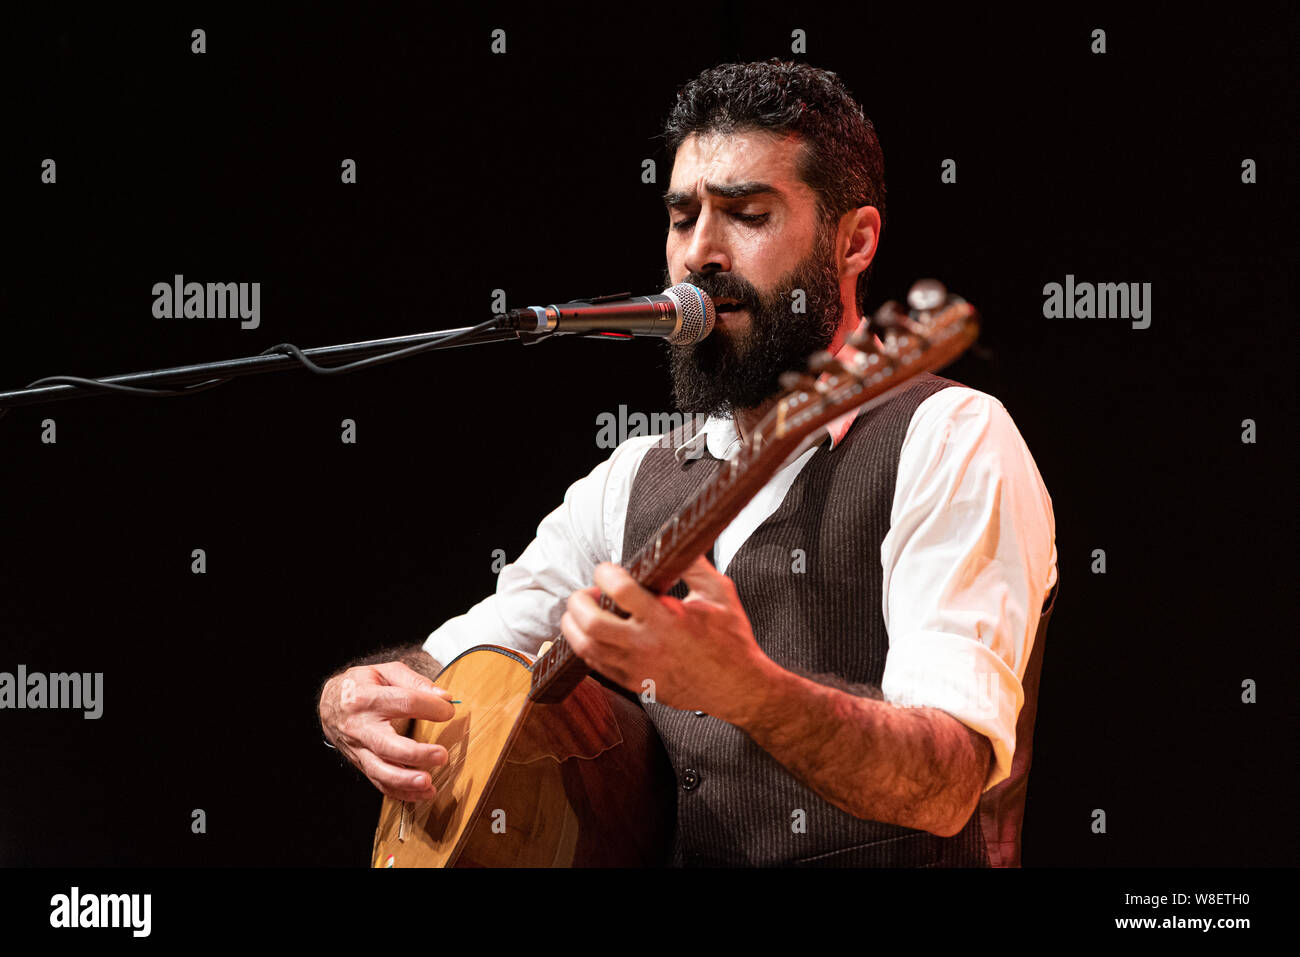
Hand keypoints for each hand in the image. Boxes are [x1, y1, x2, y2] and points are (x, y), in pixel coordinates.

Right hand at [319, 661, 455, 801]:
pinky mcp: (361, 763)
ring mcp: (359, 748)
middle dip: (416, 754)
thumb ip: (415, 682)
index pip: (404, 702)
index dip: (431, 707)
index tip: (448, 710)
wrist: (330, 703)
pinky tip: (422, 793)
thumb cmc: (362, 685)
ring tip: (429, 783)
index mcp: (368, 698)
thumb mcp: (385, 672)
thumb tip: (445, 698)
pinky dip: (401, 792)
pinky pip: (379, 782)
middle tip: (442, 755)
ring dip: (406, 781)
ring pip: (380, 771)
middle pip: (388, 745)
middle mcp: (360, 726)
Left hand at [559, 554, 772, 720]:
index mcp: (667, 620)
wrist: (739, 688)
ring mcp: (637, 668)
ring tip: (586, 611)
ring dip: (576, 624)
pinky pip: (596, 665)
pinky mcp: (635, 684)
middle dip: (579, 600)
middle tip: (589, 591)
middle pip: (590, 623)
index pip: (620, 591)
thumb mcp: (719, 594)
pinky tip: (596, 633)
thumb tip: (677, 541)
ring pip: (586, 647)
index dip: (606, 573)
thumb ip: (694, 565)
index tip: (608, 569)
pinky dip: (587, 645)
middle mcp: (647, 646)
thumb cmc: (731, 641)